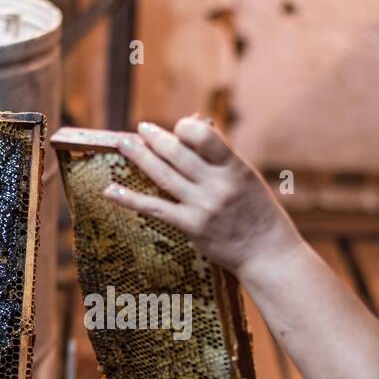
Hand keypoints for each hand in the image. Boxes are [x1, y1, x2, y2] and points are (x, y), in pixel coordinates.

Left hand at [102, 115, 305, 275]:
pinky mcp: (191, 227)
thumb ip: (220, 156)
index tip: (177, 128)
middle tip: (140, 129)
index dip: (185, 127)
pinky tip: (111, 190)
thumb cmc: (257, 212)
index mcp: (235, 167)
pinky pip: (155, 209)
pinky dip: (130, 199)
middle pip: (177, 153)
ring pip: (163, 176)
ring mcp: (203, 207)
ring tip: (123, 144)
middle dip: (154, 138)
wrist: (267, 252)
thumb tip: (194, 126)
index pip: (204, 135)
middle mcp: (218, 185)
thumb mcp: (246, 178)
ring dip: (139, 157)